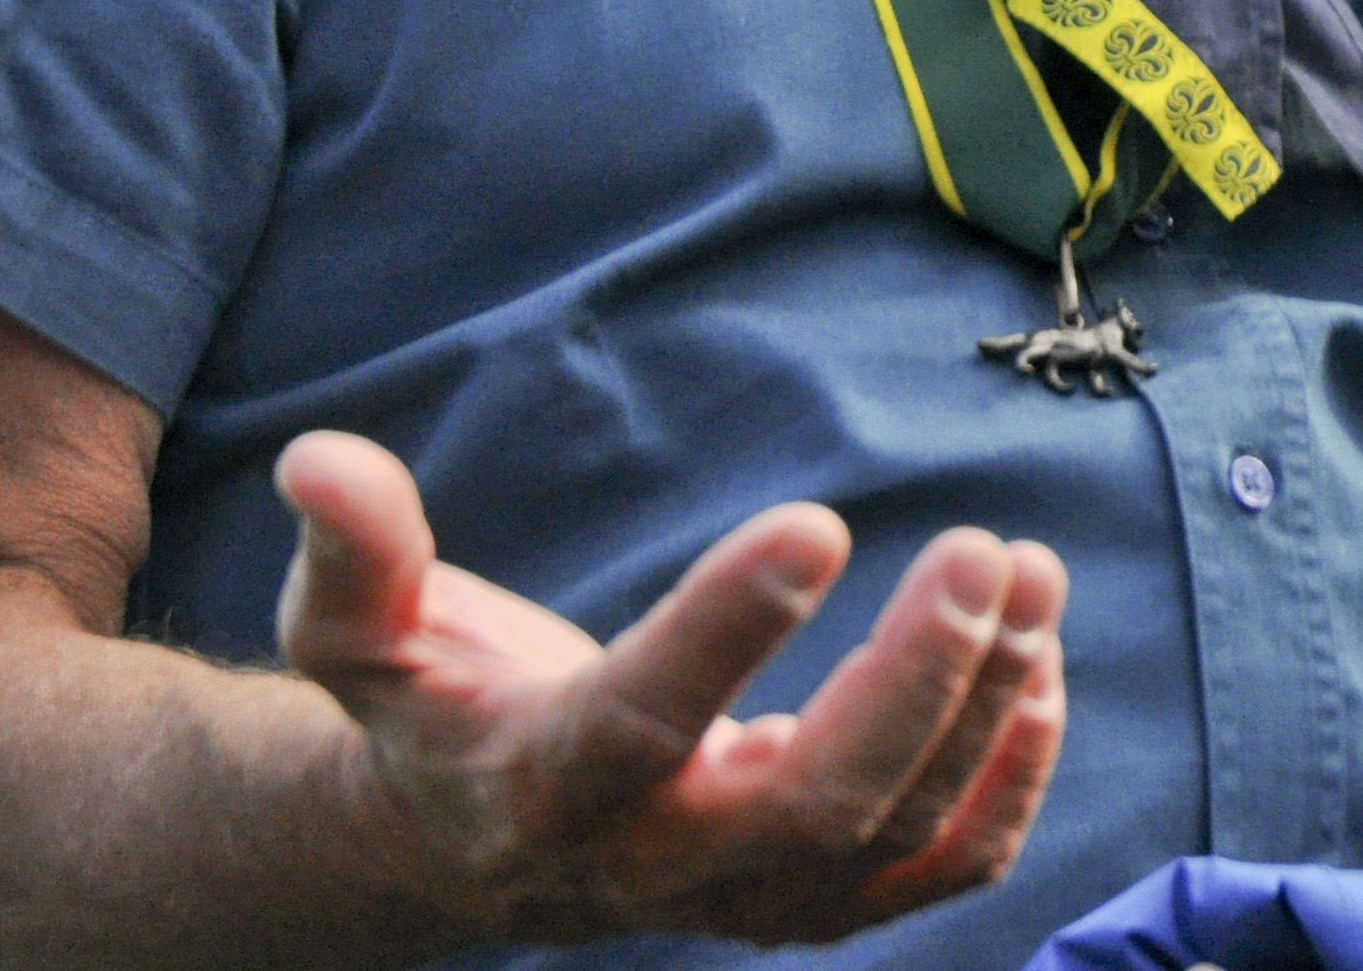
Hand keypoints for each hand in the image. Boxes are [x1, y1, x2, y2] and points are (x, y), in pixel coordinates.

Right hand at [272, 430, 1066, 944]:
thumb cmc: (425, 709)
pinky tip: (1041, 669)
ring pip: (892, 834)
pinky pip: (937, 874)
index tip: (818, 517)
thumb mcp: (360, 635)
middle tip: (989, 549)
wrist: (459, 844)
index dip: (728, 627)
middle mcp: (653, 865)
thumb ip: (355, 554)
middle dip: (916, 679)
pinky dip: (1009, 784)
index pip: (643, 719)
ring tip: (1033, 573)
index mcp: (543, 789)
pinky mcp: (812, 902)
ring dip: (984, 705)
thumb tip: (321, 460)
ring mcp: (744, 898)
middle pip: (811, 804)